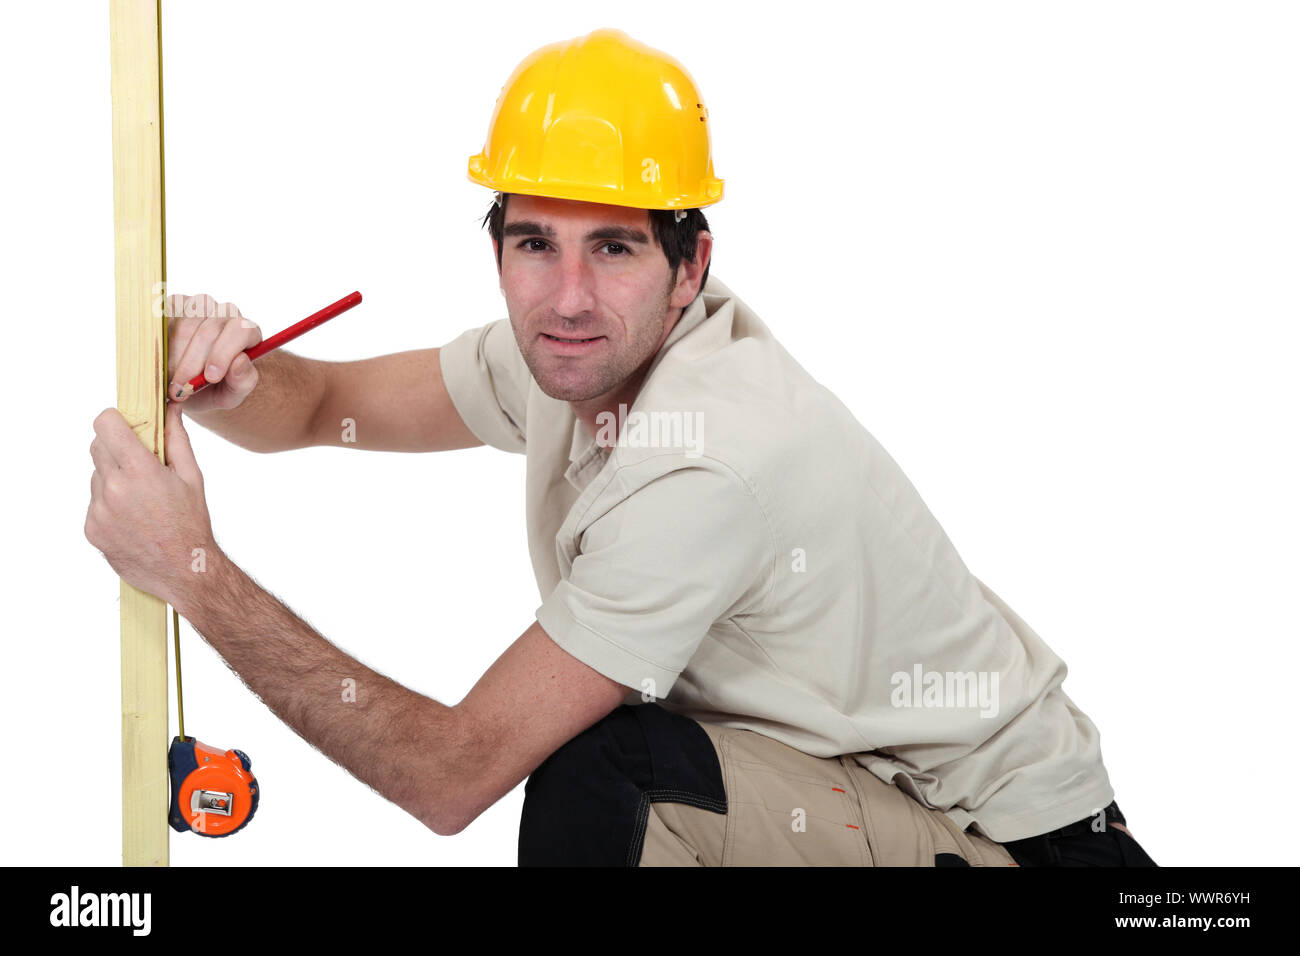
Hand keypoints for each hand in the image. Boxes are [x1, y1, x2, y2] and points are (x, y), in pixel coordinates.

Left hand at [85, 401, 217, 612]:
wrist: (184, 571)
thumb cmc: (192, 523)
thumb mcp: (192, 476)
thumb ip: (176, 438)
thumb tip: (171, 406)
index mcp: (140, 471)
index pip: (105, 425)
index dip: (115, 420)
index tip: (126, 426)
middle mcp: (113, 489)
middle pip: (97, 446)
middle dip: (116, 447)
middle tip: (139, 462)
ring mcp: (98, 511)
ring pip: (96, 475)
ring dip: (113, 477)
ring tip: (141, 499)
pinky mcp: (91, 528)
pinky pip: (94, 502)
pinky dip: (109, 502)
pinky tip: (133, 517)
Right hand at [167, 293, 261, 412]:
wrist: (194, 386)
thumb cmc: (216, 389)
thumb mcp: (232, 394)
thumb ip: (242, 381)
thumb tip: (240, 362)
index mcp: (246, 331)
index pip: (241, 331)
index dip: (224, 353)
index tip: (210, 377)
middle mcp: (225, 312)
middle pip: (208, 331)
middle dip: (191, 365)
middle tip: (180, 390)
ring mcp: (199, 305)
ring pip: (184, 325)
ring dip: (174, 357)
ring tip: (170, 380)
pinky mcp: (174, 303)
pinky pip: (164, 319)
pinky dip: (159, 344)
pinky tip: (160, 361)